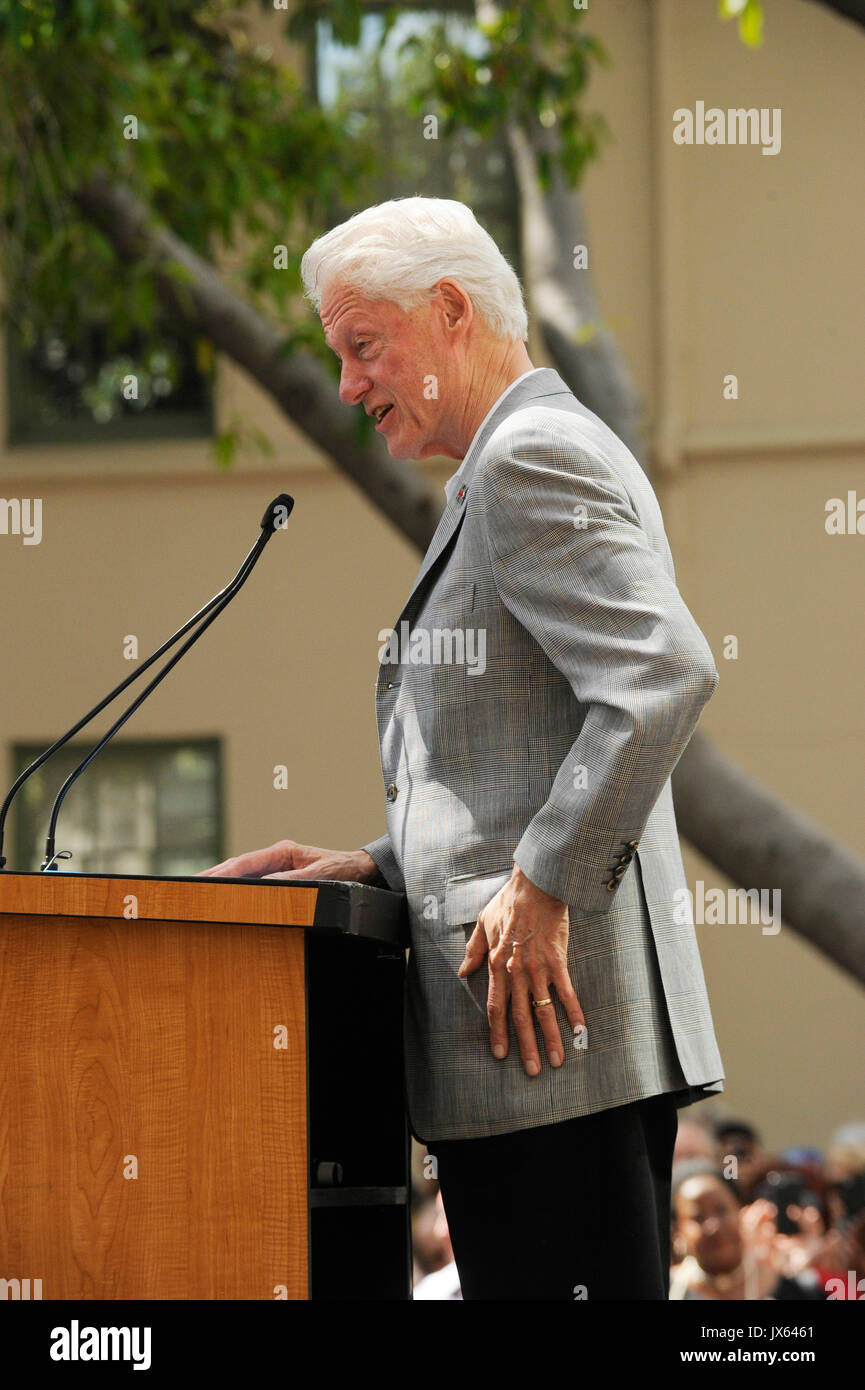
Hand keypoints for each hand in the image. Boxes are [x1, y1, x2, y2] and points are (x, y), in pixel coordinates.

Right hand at [197, 840, 381, 883]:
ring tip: (201, 891)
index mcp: (284, 851)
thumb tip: (267, 885)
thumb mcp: (320, 876)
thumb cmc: (344, 871)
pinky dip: (237, 886)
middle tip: (190, 886)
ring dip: (223, 880)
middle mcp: (277, 856)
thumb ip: (295, 881)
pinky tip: (226, 895)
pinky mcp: (281, 874)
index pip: (246, 862)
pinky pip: (253, 880)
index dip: (224, 872)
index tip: (205, 881)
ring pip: (244, 872)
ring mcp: (278, 864)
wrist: (362, 870)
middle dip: (215, 875)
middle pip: (239, 865)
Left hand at [458, 864, 585, 1076]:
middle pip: (520, 1017)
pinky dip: (573, 1012)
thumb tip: (463, 971)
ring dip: (549, 1037)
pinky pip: (566, 992)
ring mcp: (538, 968)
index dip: (497, 1033)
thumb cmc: (508, 902)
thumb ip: (472, 951)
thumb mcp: (481, 924)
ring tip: (555, 1061)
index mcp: (496, 965)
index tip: (500, 1054)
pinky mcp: (558, 961)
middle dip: (525, 1046)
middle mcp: (516, 972)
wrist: (534, 886)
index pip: (496, 1007)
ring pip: (543, 1011)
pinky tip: (580, 1030)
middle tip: (530, 1071)